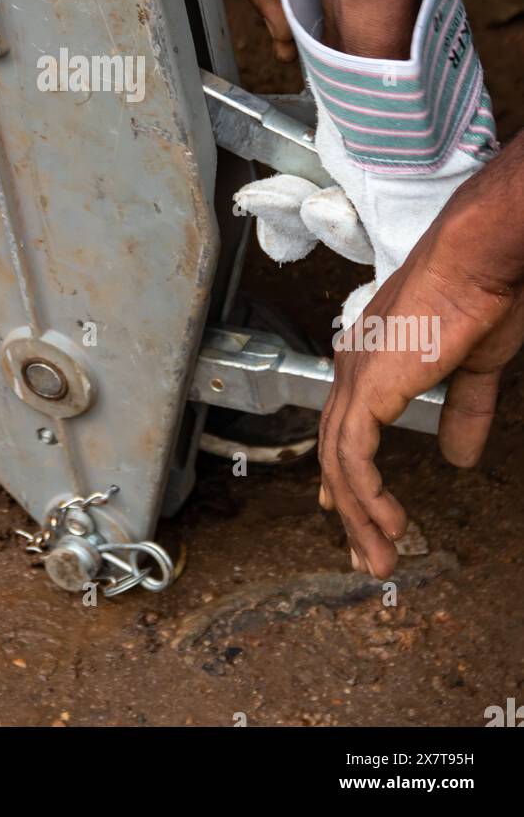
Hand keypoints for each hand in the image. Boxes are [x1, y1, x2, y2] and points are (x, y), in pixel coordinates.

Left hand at [318, 139, 523, 578]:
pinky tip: (386, 523)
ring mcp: (356, 373)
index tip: (345, 507)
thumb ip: (463, 412)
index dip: (343, 470)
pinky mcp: (369, 386)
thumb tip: (459, 458)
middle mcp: (354, 362)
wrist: (481, 260)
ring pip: (340, 460)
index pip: (345, 422)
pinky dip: (364, 494)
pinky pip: (354, 455)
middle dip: (349, 507)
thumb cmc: (482, 294)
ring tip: (379, 557)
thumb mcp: (474, 367)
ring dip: (358, 515)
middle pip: (336, 448)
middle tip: (365, 553)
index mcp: (373, 353)